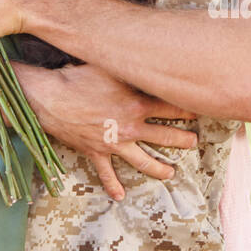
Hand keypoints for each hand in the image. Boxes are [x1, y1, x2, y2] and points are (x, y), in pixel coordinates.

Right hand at [13, 62, 199, 200]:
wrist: (50, 98)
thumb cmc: (79, 77)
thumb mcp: (110, 66)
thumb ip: (131, 65)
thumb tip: (147, 54)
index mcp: (137, 104)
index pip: (171, 107)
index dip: (188, 109)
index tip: (200, 111)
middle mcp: (130, 127)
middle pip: (165, 135)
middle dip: (183, 139)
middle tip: (194, 142)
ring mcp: (114, 143)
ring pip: (143, 160)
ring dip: (158, 168)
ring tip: (171, 174)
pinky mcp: (96, 152)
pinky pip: (106, 173)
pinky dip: (112, 185)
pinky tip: (120, 196)